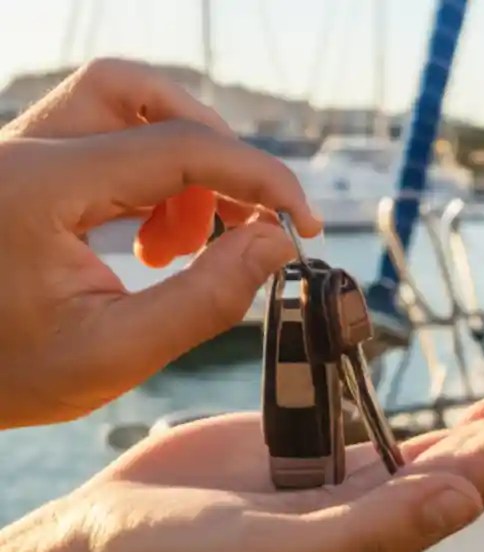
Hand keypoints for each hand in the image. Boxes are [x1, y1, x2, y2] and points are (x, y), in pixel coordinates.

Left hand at [0, 59, 322, 427]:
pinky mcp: (24, 171)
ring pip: (120, 102)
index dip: (258, 178)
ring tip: (185, 243)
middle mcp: (22, 151)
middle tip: (240, 225)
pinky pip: (103, 137)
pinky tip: (156, 243)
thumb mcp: (112, 355)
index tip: (302, 226)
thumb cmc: (2, 372)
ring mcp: (18, 155)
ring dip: (180, 159)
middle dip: (214, 153)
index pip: (178, 147)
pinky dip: (151, 176)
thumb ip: (205, 301)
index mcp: (39, 188)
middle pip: (141, 94)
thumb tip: (277, 245)